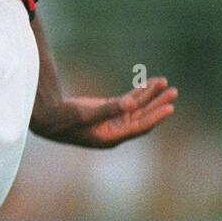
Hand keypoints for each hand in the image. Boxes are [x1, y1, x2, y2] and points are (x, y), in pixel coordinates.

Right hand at [30, 77, 176, 147]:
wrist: (48, 118)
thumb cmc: (64, 120)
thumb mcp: (86, 115)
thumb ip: (109, 109)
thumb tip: (132, 104)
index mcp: (112, 137)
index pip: (139, 127)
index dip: (155, 117)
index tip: (170, 107)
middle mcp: (116, 131)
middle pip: (142, 117)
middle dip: (158, 104)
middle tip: (173, 92)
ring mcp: (113, 120)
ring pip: (137, 108)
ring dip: (150, 96)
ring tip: (165, 83)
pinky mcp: (108, 111)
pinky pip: (128, 102)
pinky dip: (138, 93)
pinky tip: (149, 84)